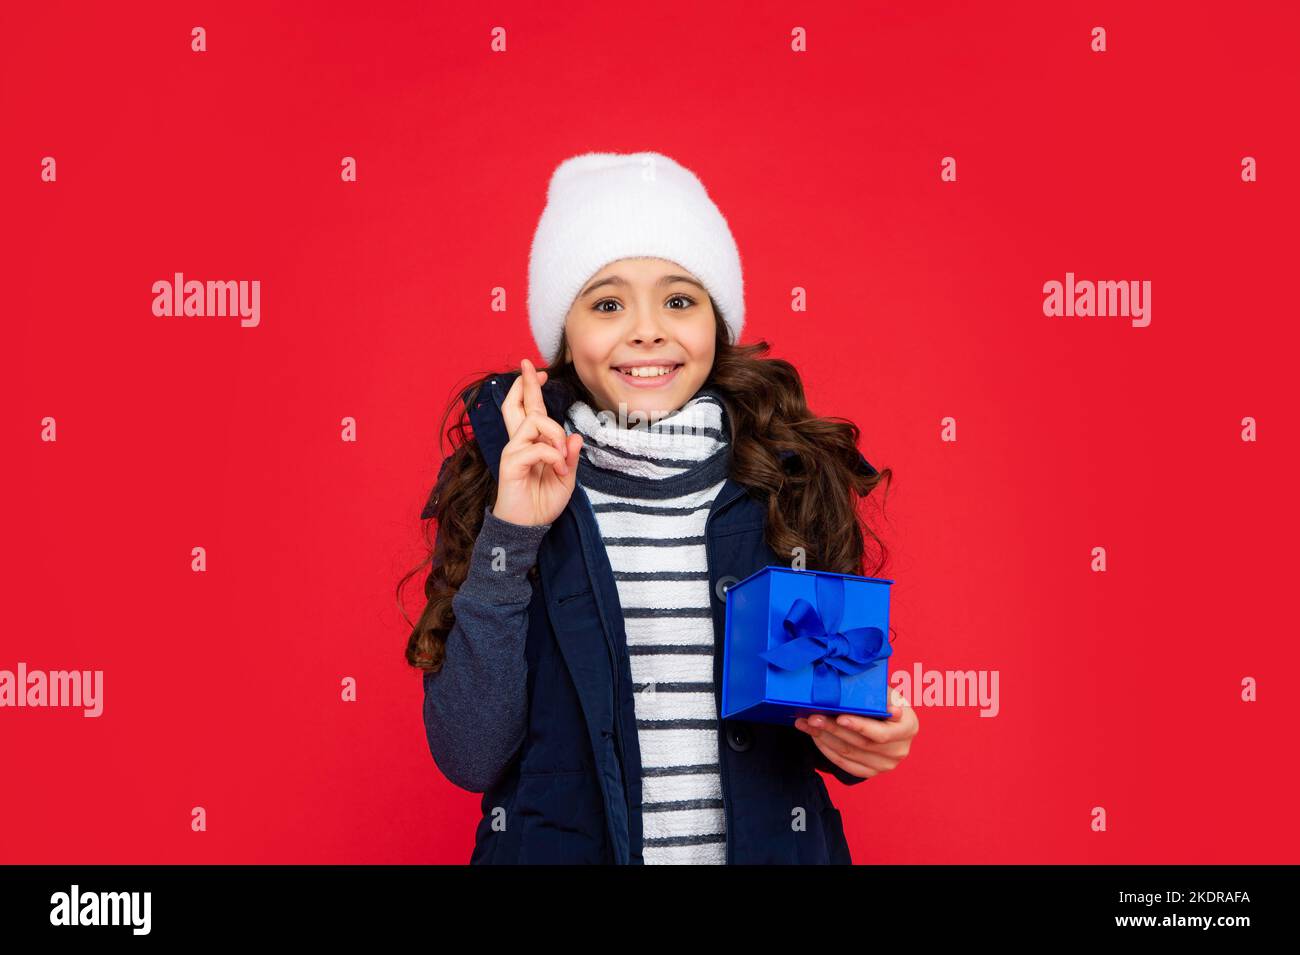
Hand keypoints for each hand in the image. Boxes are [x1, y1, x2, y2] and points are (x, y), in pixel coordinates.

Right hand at [491, 358, 583, 526]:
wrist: (528, 527)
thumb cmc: (542, 502)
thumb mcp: (566, 478)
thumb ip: (570, 457)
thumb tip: (575, 436)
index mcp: (531, 443)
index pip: (528, 409)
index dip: (531, 389)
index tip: (539, 373)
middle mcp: (519, 442)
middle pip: (516, 404)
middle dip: (525, 383)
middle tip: (529, 366)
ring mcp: (513, 450)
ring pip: (534, 421)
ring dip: (555, 435)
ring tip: (563, 458)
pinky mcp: (510, 462)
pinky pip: (536, 447)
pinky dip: (553, 456)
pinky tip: (559, 469)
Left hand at [794, 688, 918, 778]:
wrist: (888, 722)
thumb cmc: (885, 701)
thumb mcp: (886, 692)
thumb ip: (877, 693)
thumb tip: (863, 694)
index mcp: (908, 727)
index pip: (882, 732)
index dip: (860, 726)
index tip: (840, 717)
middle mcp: (900, 750)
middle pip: (861, 743)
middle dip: (833, 729)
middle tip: (813, 717)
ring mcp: (885, 764)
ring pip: (849, 753)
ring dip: (824, 738)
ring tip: (807, 723)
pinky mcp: (871, 772)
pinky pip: (845, 764)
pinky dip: (826, 750)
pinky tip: (814, 736)